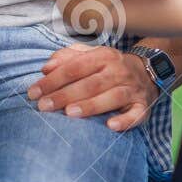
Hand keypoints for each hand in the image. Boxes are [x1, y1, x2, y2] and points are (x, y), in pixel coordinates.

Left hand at [26, 44, 157, 130]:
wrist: (148, 72)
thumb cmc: (109, 67)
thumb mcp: (89, 55)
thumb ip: (66, 58)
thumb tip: (45, 68)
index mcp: (103, 56)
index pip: (74, 67)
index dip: (53, 80)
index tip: (33, 92)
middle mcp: (118, 70)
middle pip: (90, 83)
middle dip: (65, 95)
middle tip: (44, 106)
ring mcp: (132, 89)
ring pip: (112, 96)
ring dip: (91, 105)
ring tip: (70, 113)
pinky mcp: (142, 106)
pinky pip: (136, 114)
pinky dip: (125, 121)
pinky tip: (110, 126)